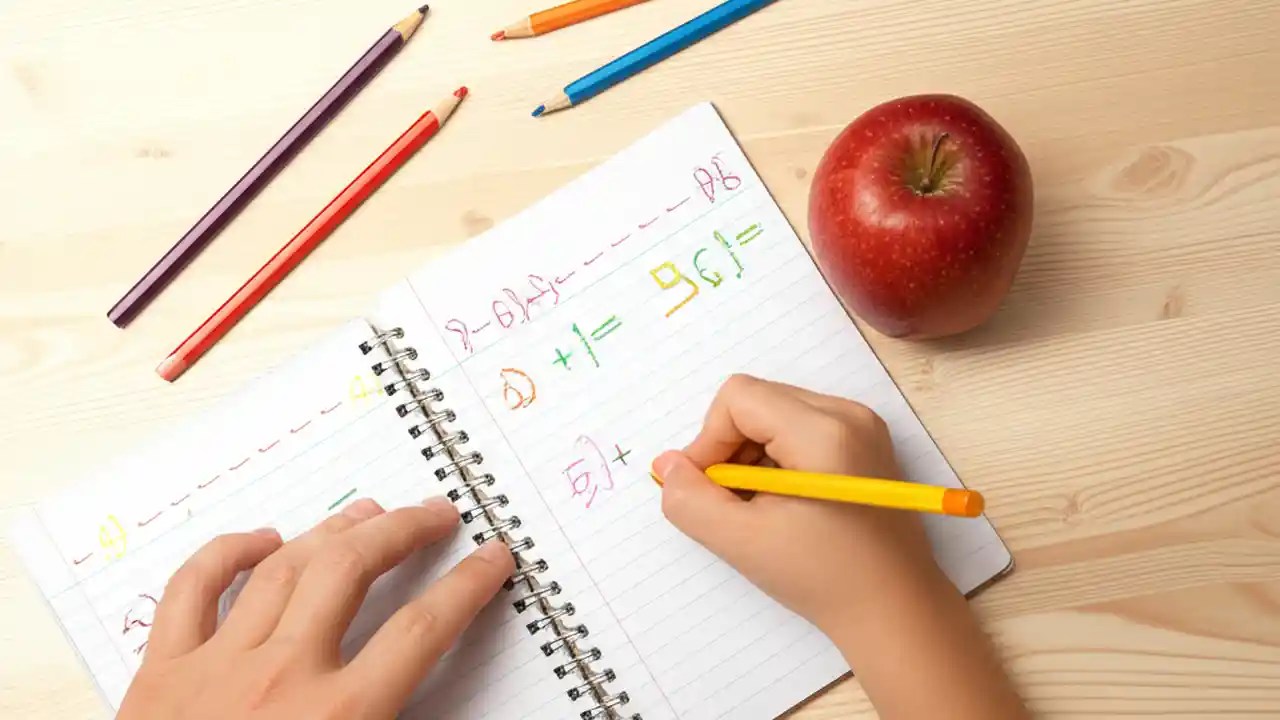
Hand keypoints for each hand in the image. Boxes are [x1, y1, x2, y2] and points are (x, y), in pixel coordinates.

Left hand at [118, 497, 513, 719]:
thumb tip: (437, 710)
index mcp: (341, 719)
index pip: (422, 630)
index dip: (467, 585)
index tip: (491, 558)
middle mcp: (283, 679)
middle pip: (353, 570)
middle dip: (402, 530)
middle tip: (432, 514)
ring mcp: (217, 668)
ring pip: (284, 567)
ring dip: (332, 531)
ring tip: (366, 512)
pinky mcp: (161, 675)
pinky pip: (192, 590)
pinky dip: (225, 553)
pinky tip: (261, 539)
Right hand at [654, 374, 1027, 718]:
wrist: (896, 610)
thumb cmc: (825, 578)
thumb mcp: (743, 542)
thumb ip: (691, 500)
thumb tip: (667, 466)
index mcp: (824, 430)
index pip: (738, 398)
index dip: (709, 440)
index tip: (709, 489)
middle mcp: (848, 414)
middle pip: (758, 401)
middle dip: (731, 447)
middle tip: (732, 502)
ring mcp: (862, 426)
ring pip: (777, 414)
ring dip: (752, 455)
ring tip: (760, 508)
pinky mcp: (866, 444)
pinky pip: (802, 429)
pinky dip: (778, 460)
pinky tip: (784, 505)